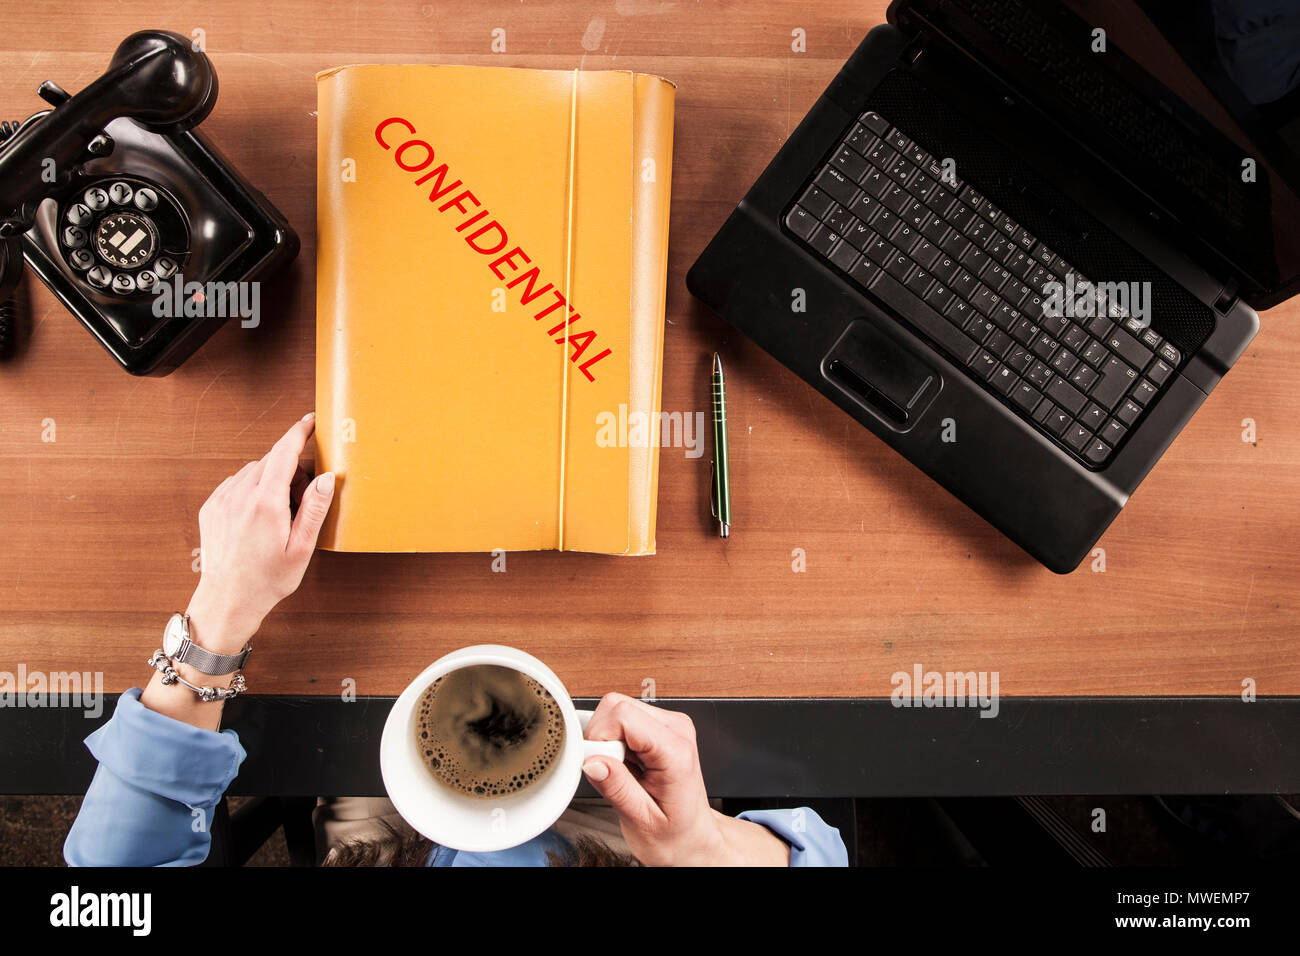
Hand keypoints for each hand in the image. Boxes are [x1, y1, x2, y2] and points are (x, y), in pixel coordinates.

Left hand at [187, 413, 334, 651]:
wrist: (227, 600)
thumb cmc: (267, 580)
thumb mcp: (301, 549)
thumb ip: (314, 509)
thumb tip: (326, 477)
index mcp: (266, 504)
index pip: (283, 453)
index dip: (298, 433)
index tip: (309, 422)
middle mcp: (240, 496)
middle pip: (269, 460)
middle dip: (289, 465)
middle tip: (302, 493)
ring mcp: (221, 500)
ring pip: (252, 470)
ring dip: (270, 477)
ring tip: (280, 508)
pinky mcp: (211, 507)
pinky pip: (235, 482)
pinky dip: (251, 486)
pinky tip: (259, 512)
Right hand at [581, 693, 789, 865]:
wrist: (693, 837)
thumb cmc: (675, 834)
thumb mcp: (641, 821)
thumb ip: (616, 788)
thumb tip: (592, 761)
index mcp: (676, 751)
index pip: (623, 716)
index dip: (600, 739)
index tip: (598, 766)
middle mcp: (676, 729)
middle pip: (617, 706)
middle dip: (601, 738)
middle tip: (609, 771)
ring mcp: (669, 725)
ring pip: (617, 709)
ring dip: (607, 740)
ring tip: (620, 771)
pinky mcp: (659, 727)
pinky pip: (622, 718)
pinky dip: (613, 741)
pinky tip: (624, 764)